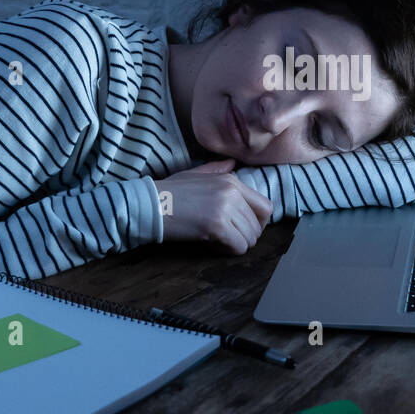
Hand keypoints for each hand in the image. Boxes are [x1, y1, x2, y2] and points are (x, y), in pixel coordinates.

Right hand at [154, 158, 272, 254]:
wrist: (148, 204)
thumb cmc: (168, 192)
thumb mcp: (195, 174)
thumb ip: (217, 169)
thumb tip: (232, 163)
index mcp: (231, 180)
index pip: (265, 206)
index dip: (258, 222)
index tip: (244, 228)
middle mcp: (232, 192)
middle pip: (259, 225)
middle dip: (246, 236)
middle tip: (227, 237)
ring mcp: (225, 208)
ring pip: (250, 238)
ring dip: (236, 244)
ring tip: (217, 239)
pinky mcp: (216, 225)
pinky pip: (238, 247)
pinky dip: (228, 251)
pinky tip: (213, 244)